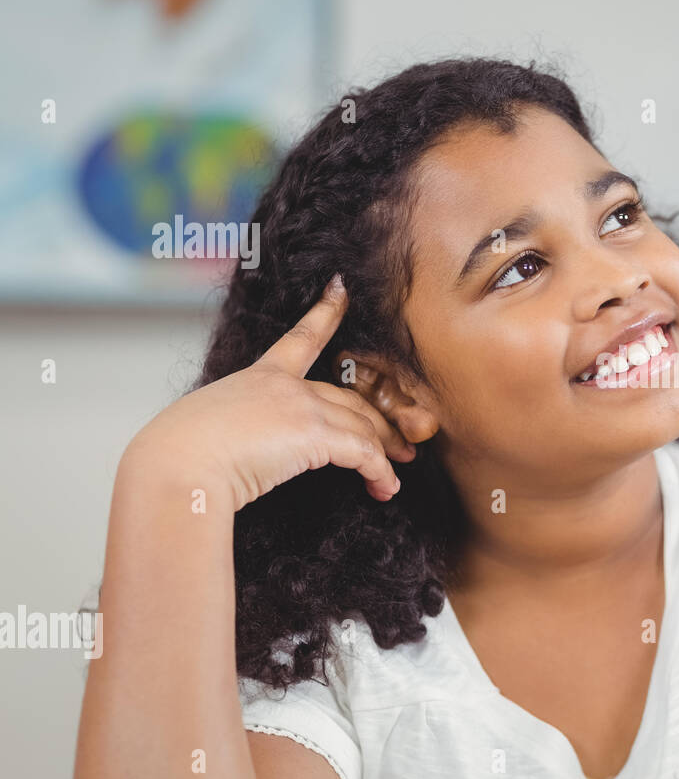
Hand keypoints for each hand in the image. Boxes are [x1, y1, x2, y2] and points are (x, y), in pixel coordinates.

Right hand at [124, 274, 415, 510]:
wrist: (176, 467)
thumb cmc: (178, 456)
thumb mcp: (206, 427)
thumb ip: (236, 427)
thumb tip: (237, 451)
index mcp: (259, 377)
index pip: (300, 339)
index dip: (325, 313)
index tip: (341, 289)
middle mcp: (286, 387)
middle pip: (350, 399)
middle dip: (379, 424)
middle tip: (402, 446)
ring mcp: (302, 408)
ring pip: (363, 426)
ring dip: (385, 453)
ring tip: (394, 476)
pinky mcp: (315, 435)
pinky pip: (364, 453)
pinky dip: (380, 472)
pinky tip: (384, 488)